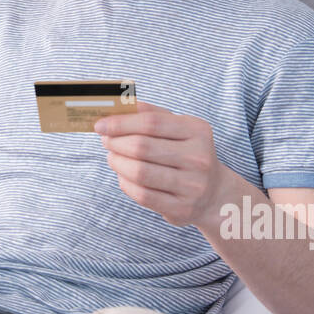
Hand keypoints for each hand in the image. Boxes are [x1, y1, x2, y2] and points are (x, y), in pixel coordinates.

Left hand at [94, 100, 224, 229]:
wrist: (214, 194)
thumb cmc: (186, 154)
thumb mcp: (178, 129)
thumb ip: (150, 114)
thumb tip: (116, 105)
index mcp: (197, 131)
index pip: (151, 122)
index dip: (121, 122)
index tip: (100, 124)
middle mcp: (198, 158)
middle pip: (142, 147)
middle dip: (115, 142)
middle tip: (105, 140)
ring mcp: (192, 186)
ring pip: (139, 172)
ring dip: (117, 162)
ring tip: (113, 157)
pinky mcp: (181, 209)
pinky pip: (142, 195)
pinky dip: (125, 183)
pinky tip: (123, 176)